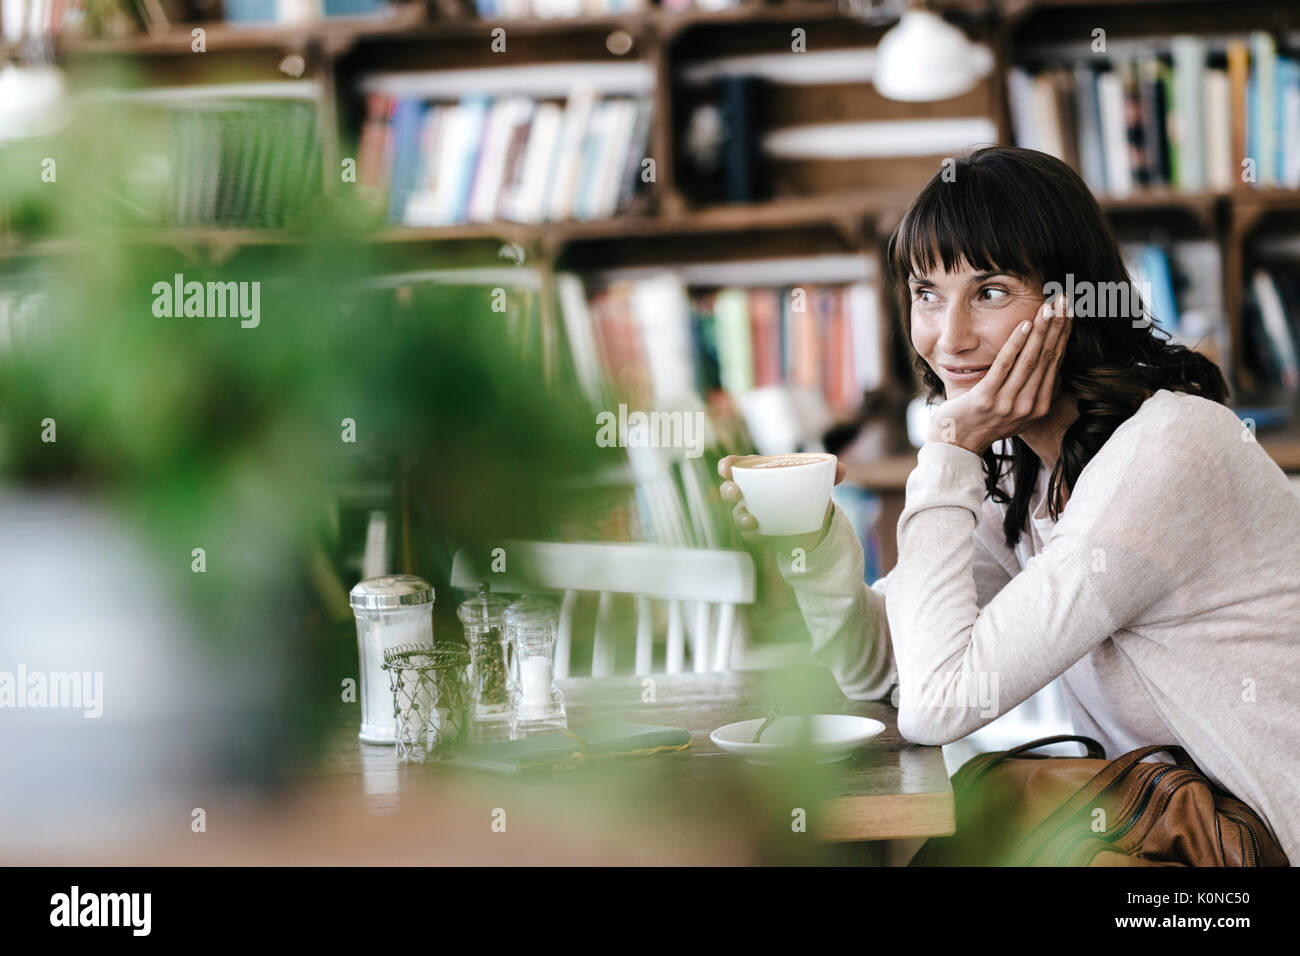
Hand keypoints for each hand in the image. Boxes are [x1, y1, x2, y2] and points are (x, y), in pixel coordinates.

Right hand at [717, 454, 846, 551]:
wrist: (812, 522)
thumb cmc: (806, 492)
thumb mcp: (819, 481)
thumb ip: (830, 473)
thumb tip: (840, 470)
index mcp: (760, 473)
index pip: (737, 466)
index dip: (728, 465)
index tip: (726, 467)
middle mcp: (750, 493)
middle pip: (730, 489)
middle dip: (727, 490)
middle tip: (736, 491)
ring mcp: (752, 512)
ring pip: (737, 513)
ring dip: (739, 515)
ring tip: (749, 518)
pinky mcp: (758, 532)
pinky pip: (749, 533)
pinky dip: (751, 532)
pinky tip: (758, 531)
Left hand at [926, 293, 1072, 454]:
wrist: (956, 443)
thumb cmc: (981, 420)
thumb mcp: (1013, 409)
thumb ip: (1028, 388)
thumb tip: (1044, 363)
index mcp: (1038, 407)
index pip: (1055, 363)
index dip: (1063, 335)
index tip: (1069, 312)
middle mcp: (1028, 406)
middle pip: (1048, 357)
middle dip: (1057, 326)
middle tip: (1064, 300)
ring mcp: (1008, 403)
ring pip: (1031, 359)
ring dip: (1042, 329)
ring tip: (1049, 306)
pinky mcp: (987, 398)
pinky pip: (1005, 365)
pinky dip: (1016, 343)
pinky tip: (1025, 324)